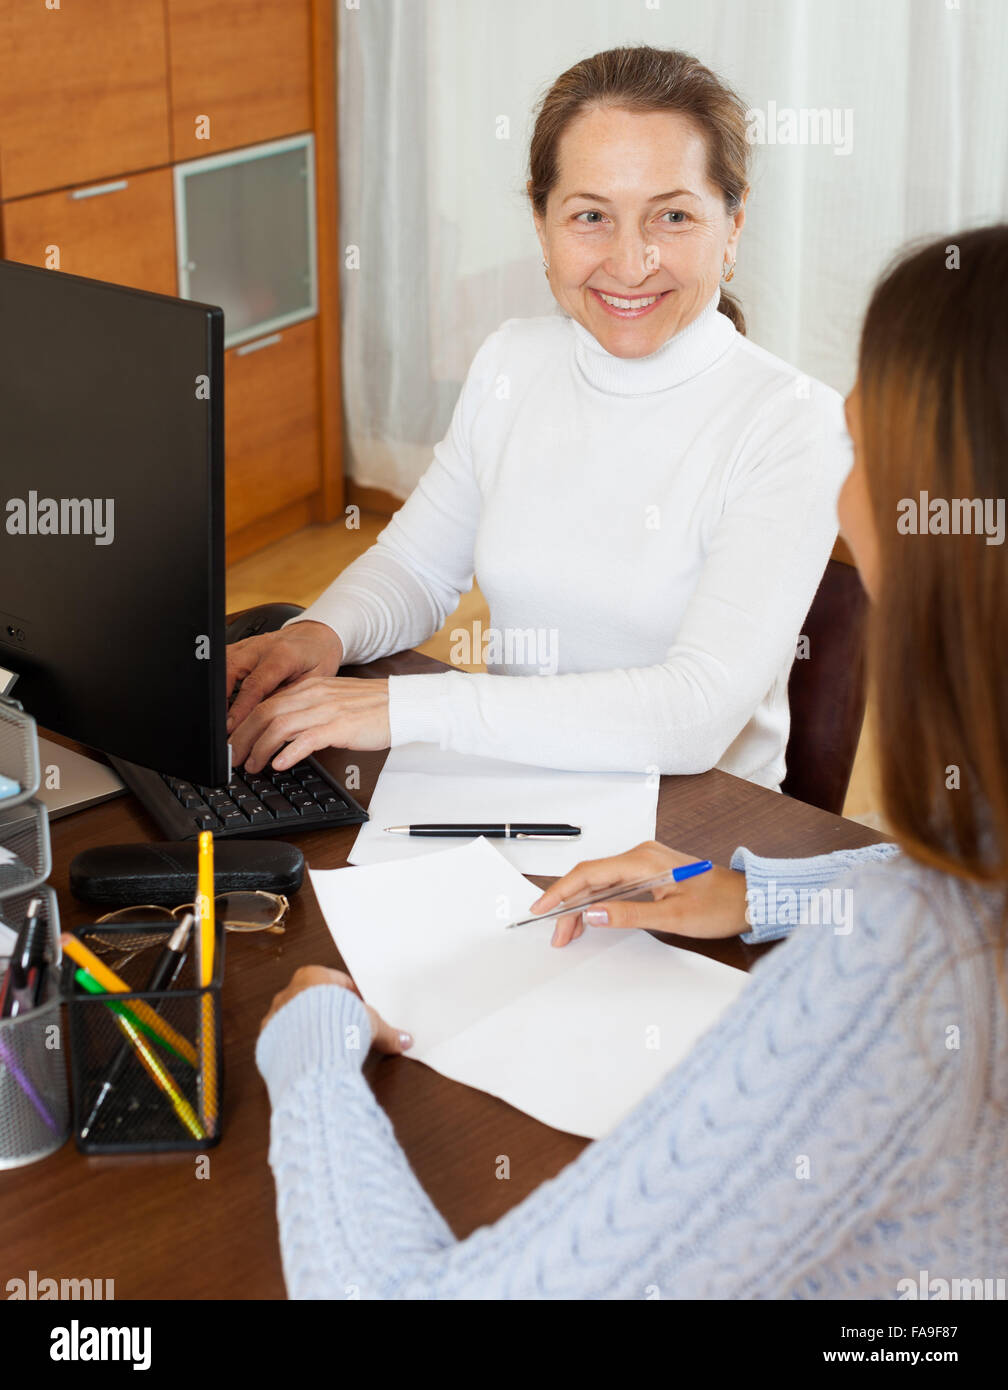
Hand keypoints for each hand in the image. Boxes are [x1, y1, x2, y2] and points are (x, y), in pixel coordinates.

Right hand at [226, 621, 344, 734]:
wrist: (317, 636)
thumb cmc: (318, 657)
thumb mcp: (313, 681)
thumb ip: (288, 697)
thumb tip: (265, 719)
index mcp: (282, 655)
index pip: (254, 685)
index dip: (240, 709)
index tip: (230, 727)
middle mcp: (261, 647)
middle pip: (229, 670)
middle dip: (220, 699)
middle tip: (220, 724)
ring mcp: (248, 645)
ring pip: (221, 664)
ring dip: (217, 689)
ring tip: (219, 714)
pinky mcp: (241, 647)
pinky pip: (223, 661)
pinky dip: (219, 680)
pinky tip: (221, 699)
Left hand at [228, 676, 390, 772]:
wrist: (404, 704)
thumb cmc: (373, 708)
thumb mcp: (334, 703)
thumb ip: (308, 712)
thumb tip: (282, 733)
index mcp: (310, 687)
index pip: (266, 702)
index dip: (244, 723)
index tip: (235, 742)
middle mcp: (314, 694)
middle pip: (265, 712)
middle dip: (244, 737)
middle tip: (233, 758)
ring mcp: (327, 709)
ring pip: (280, 725)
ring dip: (260, 748)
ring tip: (252, 765)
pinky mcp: (341, 726)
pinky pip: (307, 738)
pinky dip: (289, 752)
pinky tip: (279, 764)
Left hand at [260, 965, 412, 1053]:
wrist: (307, 1054)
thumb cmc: (335, 1028)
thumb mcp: (370, 1026)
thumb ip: (388, 1033)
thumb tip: (404, 1041)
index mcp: (314, 976)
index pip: (337, 982)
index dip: (352, 998)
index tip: (360, 1011)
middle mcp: (290, 992)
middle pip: (314, 999)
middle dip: (329, 1013)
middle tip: (346, 1029)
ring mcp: (275, 1015)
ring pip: (296, 1018)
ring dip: (310, 1029)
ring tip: (328, 1045)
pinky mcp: (267, 1038)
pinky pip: (283, 1039)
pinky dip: (296, 1046)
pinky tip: (311, 1056)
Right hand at [529, 840, 747, 946]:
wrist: (749, 899)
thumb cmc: (719, 905)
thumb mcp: (673, 917)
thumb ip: (628, 914)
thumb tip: (592, 914)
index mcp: (644, 860)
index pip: (589, 873)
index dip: (561, 891)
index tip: (542, 908)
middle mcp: (641, 855)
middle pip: (590, 877)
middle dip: (567, 905)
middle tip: (557, 935)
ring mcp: (644, 862)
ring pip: (600, 882)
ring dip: (581, 905)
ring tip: (567, 932)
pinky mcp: (648, 872)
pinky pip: (613, 883)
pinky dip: (597, 901)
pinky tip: (589, 916)